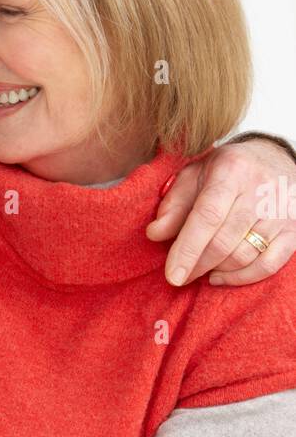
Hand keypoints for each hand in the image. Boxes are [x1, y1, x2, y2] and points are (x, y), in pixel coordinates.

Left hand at [147, 138, 295, 285]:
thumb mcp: (195, 176)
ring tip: (200, 268)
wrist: (274, 158)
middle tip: (180, 275)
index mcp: (231, 171)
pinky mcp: (293, 230)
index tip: (173, 275)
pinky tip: (221, 276)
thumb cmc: (226, 171)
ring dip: (217, 269)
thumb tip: (154, 234)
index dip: (188, 249)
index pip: (207, 216)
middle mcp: (260, 189)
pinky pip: (268, 265)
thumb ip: (173, 204)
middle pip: (225, 241)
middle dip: (198, 264)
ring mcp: (281, 211)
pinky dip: (242, 278)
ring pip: (245, 255)